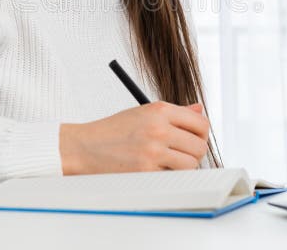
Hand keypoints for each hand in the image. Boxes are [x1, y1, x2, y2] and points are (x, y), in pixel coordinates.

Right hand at [59, 101, 209, 174]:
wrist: (85, 147)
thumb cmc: (113, 131)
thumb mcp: (143, 113)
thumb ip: (174, 113)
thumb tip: (199, 109)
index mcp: (159, 110)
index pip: (200, 123)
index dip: (202, 134)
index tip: (196, 139)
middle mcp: (158, 128)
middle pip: (199, 146)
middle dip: (194, 153)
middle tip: (183, 154)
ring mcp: (153, 151)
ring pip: (190, 164)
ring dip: (183, 167)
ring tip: (168, 163)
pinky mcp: (146, 171)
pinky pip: (173, 177)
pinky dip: (168, 176)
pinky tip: (155, 169)